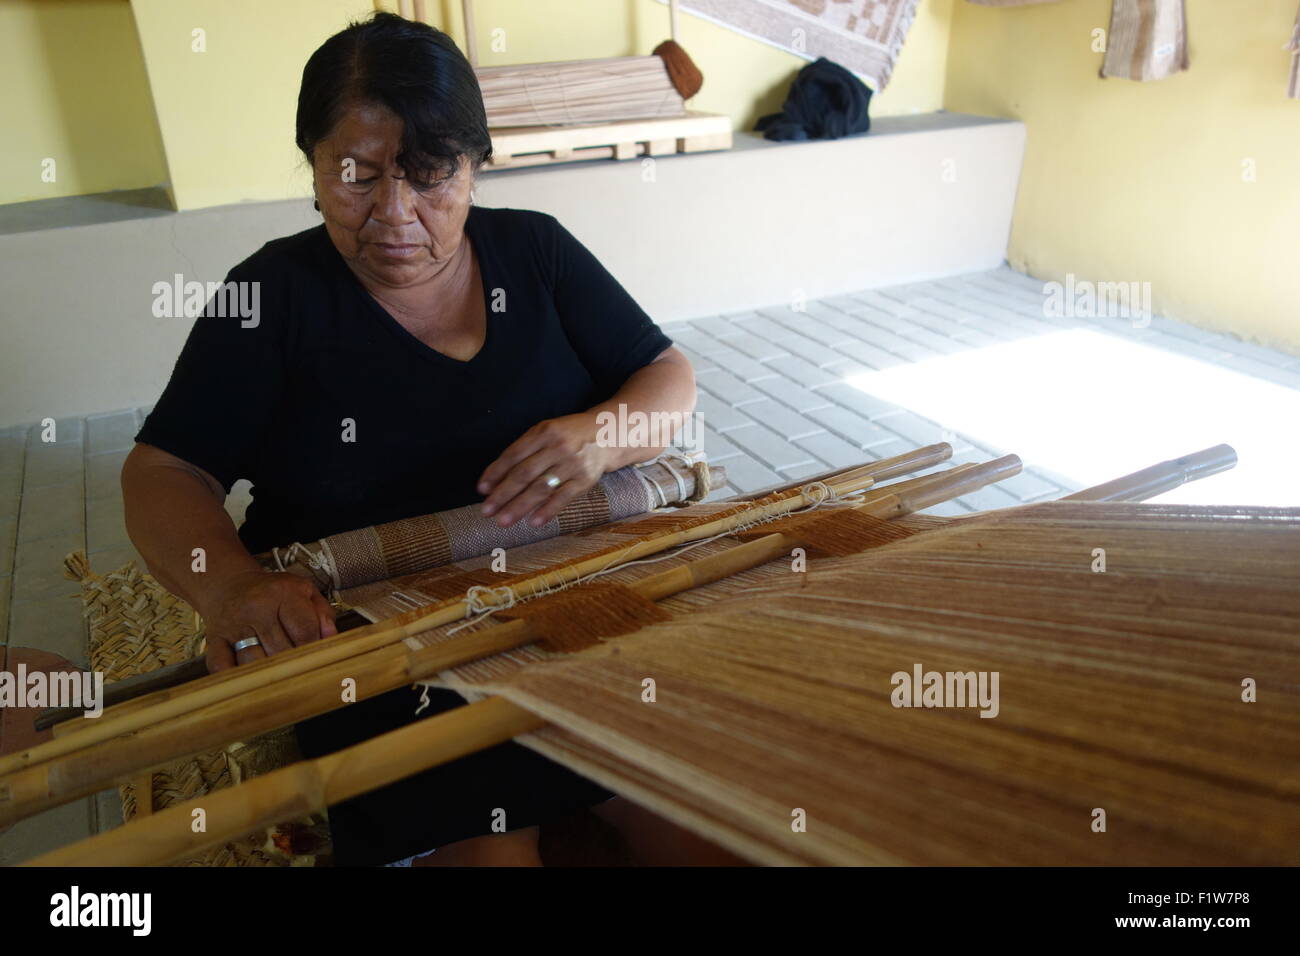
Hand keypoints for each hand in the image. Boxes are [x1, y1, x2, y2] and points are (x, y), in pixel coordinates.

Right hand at [199, 569, 337, 671]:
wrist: (229, 585)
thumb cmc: (273, 592)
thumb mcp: (304, 591)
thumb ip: (323, 613)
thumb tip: (331, 637)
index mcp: (281, 593)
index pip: (304, 630)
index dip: (316, 648)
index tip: (321, 659)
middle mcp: (255, 609)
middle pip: (281, 650)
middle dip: (296, 665)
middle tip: (305, 675)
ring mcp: (233, 626)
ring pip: (254, 662)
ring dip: (270, 675)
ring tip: (283, 682)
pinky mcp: (215, 641)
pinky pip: (221, 666)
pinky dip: (235, 678)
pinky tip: (250, 683)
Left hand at [476, 413, 612, 527]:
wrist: (607, 435)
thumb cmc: (567, 436)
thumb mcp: (546, 433)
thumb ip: (522, 451)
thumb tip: (494, 479)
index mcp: (544, 432)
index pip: (514, 455)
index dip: (496, 473)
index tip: (481, 489)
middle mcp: (558, 447)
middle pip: (524, 473)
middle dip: (503, 494)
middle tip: (486, 511)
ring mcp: (572, 465)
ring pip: (541, 488)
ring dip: (520, 506)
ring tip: (503, 521)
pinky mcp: (584, 480)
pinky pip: (563, 498)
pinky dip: (548, 511)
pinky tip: (533, 522)